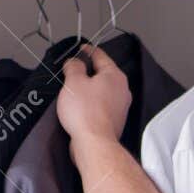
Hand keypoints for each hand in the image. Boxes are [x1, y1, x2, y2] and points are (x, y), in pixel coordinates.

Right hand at [58, 43, 130, 162]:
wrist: (94, 143)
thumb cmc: (86, 113)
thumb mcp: (73, 82)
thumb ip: (74, 67)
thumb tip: (74, 62)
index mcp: (114, 75)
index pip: (100, 55)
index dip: (88, 50)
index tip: (81, 49)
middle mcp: (121, 90)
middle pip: (102, 74)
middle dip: (87, 72)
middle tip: (72, 70)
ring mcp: (120, 106)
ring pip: (102, 91)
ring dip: (88, 89)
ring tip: (73, 91)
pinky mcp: (114, 121)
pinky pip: (101, 106)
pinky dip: (91, 104)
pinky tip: (80, 108)